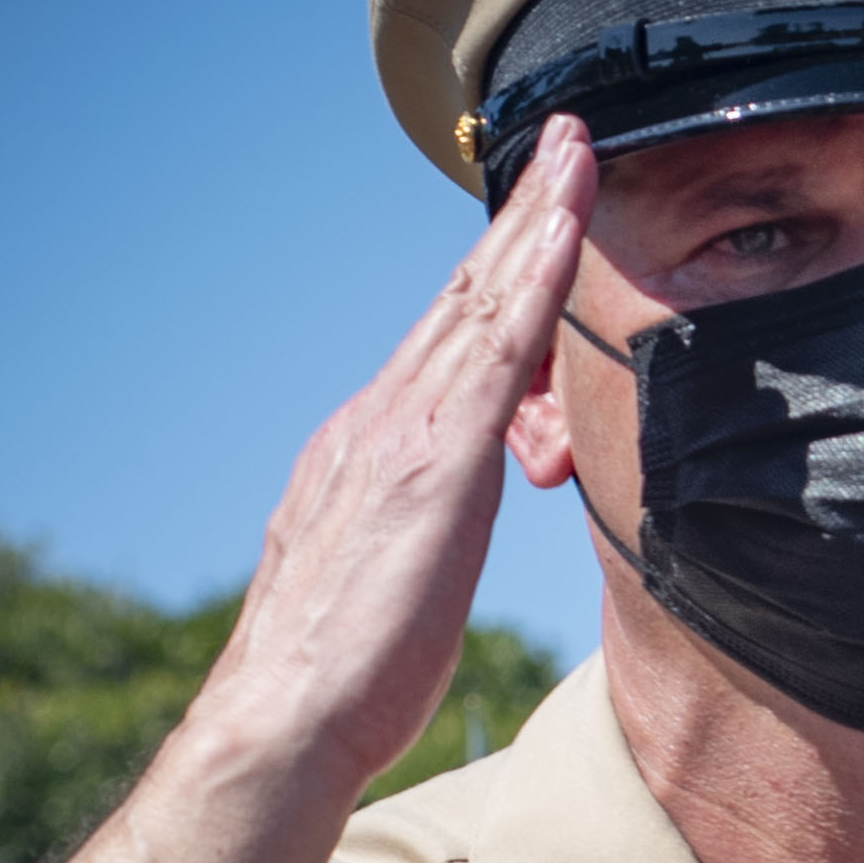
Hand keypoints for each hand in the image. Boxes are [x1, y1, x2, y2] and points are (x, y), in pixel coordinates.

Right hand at [198, 121, 602, 807]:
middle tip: (564, 145)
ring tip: (579, 154)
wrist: (284, 716)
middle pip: (463, 298)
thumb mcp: (392, 579)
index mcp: (372, 447)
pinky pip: (497, 344)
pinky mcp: (433, 458)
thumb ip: (416, 531)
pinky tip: (567, 227)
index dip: (491, 273)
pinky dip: (533, 275)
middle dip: (516, 218)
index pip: (446, 343)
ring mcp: (402, 430)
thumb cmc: (343, 678)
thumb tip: (435, 525)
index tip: (531, 218)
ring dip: (533, 220)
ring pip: (481, 300)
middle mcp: (380, 418)